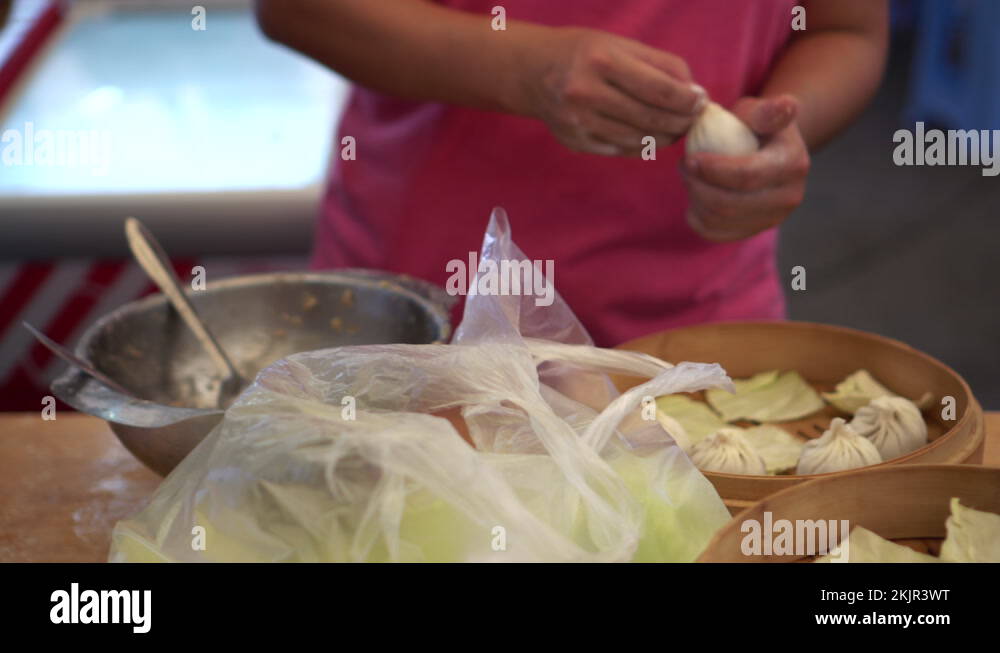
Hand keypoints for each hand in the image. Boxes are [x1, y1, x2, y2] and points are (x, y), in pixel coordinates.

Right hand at [516, 27, 705, 156]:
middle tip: (693, 120)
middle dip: (680, 122)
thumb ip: (660, 65)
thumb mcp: (620, 44)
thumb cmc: (585, 53)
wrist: (532, 72)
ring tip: (675, 129)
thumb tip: (694, 94)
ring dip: (664, 137)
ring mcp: (579, 122)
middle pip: (651, 118)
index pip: (659, 90)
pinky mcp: (576, 142)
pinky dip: (640, 145)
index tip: (701, 102)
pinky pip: (620, 150)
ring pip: (638, 140)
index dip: (687, 100)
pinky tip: (649, 136)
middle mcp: (588, 93)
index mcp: (603, 62)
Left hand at [681, 95, 809, 241]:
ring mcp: (773, 218)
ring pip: (720, 220)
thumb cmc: (758, 124)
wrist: (769, 149)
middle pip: (730, 204)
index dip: (713, 170)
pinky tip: (694, 197)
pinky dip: (697, 217)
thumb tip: (778, 110)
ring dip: (695, 199)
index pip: (748, 176)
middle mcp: (788, 196)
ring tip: (688, 176)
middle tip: (683, 165)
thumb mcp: (762, 110)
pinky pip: (716, 233)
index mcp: (793, 164)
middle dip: (698, 186)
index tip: (690, 158)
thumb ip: (766, 110)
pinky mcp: (754, 230)